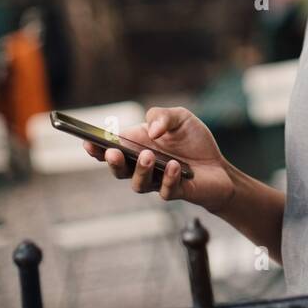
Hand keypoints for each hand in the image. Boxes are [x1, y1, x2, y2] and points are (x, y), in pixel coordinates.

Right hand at [81, 106, 233, 213]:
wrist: (220, 166)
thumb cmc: (194, 141)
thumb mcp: (180, 117)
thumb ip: (162, 116)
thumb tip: (150, 131)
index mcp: (138, 146)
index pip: (111, 148)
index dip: (96, 147)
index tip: (87, 142)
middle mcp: (143, 166)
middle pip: (119, 170)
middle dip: (112, 162)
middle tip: (113, 153)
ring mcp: (157, 181)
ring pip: (139, 184)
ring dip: (141, 170)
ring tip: (148, 156)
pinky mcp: (175, 192)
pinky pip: (166, 190)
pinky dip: (168, 178)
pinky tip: (174, 166)